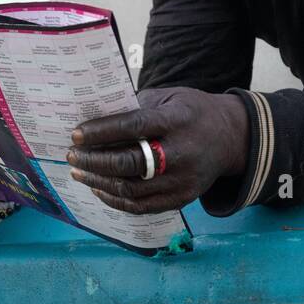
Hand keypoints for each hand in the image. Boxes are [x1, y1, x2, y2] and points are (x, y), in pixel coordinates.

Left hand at [66, 87, 248, 214]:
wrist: (231, 138)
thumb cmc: (192, 112)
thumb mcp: (170, 97)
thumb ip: (137, 107)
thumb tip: (96, 119)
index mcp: (179, 120)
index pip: (135, 126)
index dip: (102, 132)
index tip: (76, 134)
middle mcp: (182, 153)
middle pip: (130, 163)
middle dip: (94, 160)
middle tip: (72, 155)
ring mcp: (183, 180)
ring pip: (131, 188)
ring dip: (98, 181)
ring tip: (79, 171)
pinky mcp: (182, 198)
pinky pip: (141, 206)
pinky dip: (115, 199)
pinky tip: (99, 188)